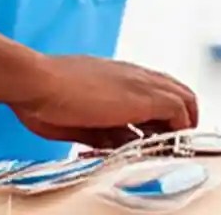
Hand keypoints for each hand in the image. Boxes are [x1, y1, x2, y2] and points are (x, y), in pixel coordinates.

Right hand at [7, 55, 198, 149]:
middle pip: (177, 90)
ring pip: (184, 96)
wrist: (36, 81)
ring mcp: (139, 83)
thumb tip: (121, 144)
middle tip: (173, 142)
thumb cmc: (45, 97)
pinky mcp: (143, 97)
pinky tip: (168, 144)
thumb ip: (105, 131)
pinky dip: (180, 128)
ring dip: (184, 122)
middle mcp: (132, 75)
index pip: (155, 89)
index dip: (162, 114)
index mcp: (116, 77)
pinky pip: (178, 109)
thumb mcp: (81, 120)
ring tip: (174, 145)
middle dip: (182, 118)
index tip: (158, 135)